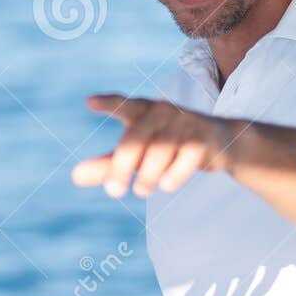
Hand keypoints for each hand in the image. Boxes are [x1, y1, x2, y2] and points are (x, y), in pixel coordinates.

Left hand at [72, 95, 228, 198]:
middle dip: (122, 165)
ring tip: (140, 191)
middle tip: (112, 192)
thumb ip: (108, 164)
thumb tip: (74, 177)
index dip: (108, 103)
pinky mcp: (204, 139)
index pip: (124, 105)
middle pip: (137, 138)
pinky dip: (175, 172)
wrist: (220, 143)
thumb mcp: (138, 154)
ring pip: (161, 149)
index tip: (89, 103)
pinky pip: (187, 156)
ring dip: (149, 173)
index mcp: (144, 111)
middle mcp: (163, 112)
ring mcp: (186, 123)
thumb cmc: (169, 145)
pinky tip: (166, 186)